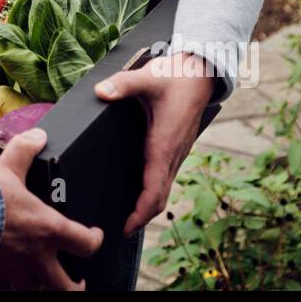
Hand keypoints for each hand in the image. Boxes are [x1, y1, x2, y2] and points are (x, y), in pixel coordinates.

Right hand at [0, 128, 103, 289]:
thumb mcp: (9, 166)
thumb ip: (25, 149)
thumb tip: (38, 135)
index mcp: (49, 230)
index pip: (87, 244)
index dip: (95, 240)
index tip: (94, 235)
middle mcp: (38, 258)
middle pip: (68, 288)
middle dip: (76, 287)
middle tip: (77, 280)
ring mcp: (16, 271)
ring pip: (38, 290)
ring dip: (43, 285)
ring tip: (43, 279)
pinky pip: (8, 287)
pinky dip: (12, 283)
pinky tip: (10, 274)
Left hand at [94, 52, 213, 236]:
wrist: (200, 71)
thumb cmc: (174, 76)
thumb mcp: (147, 77)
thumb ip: (122, 84)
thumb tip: (101, 92)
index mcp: (163, 143)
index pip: (153, 188)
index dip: (141, 211)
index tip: (126, 226)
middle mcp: (172, 153)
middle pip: (159, 196)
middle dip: (142, 217)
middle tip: (120, 230)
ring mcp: (176, 151)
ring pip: (164, 188)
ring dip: (148, 205)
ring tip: (126, 217)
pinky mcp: (176, 146)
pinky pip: (165, 176)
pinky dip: (153, 191)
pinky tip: (138, 189)